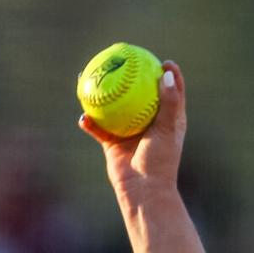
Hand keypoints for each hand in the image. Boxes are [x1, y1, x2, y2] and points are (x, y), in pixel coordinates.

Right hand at [78, 60, 185, 204]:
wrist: (144, 191)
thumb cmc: (160, 162)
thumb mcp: (167, 130)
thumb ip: (168, 103)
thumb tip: (167, 74)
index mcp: (166, 121)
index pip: (170, 94)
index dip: (168, 76)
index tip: (162, 62)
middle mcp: (147, 123)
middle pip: (136, 95)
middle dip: (127, 77)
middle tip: (121, 61)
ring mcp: (128, 132)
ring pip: (112, 108)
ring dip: (100, 94)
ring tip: (90, 79)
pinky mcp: (112, 143)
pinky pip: (97, 128)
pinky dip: (90, 122)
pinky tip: (83, 114)